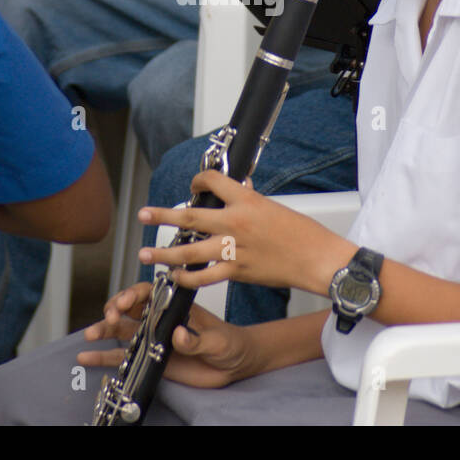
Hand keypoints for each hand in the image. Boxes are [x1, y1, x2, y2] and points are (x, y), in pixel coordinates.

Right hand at [78, 282, 257, 387]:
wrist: (234, 366)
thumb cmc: (230, 343)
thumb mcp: (217, 340)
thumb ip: (196, 339)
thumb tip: (178, 335)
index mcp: (175, 306)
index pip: (148, 294)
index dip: (132, 295)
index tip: (124, 303)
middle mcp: (159, 319)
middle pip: (129, 308)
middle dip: (115, 309)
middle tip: (110, 318)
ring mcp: (151, 338)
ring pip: (121, 331)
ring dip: (103, 330)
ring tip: (90, 334)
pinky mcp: (148, 359)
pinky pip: (122, 357)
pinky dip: (102, 357)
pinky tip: (86, 356)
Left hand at [137, 171, 355, 294]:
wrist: (317, 259)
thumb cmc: (301, 232)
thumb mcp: (273, 207)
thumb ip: (249, 200)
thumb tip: (238, 188)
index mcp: (246, 200)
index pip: (212, 182)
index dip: (198, 181)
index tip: (192, 187)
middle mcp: (235, 223)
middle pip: (189, 217)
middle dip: (162, 216)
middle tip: (142, 215)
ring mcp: (234, 249)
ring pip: (189, 252)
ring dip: (164, 254)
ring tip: (145, 256)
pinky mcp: (237, 272)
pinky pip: (204, 276)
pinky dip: (187, 278)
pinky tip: (174, 278)